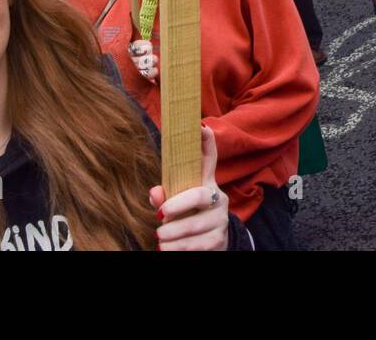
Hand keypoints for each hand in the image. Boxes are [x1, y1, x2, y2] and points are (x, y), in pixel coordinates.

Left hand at [150, 125, 229, 250]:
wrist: (211, 245)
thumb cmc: (188, 217)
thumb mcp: (176, 205)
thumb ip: (164, 197)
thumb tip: (154, 193)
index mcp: (206, 183)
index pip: (209, 159)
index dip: (206, 143)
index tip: (201, 127)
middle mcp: (217, 198)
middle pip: (199, 196)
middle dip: (177, 206)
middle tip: (159, 217)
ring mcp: (220, 220)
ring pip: (196, 225)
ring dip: (173, 233)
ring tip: (159, 238)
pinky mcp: (220, 240)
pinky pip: (198, 245)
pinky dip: (179, 248)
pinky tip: (166, 249)